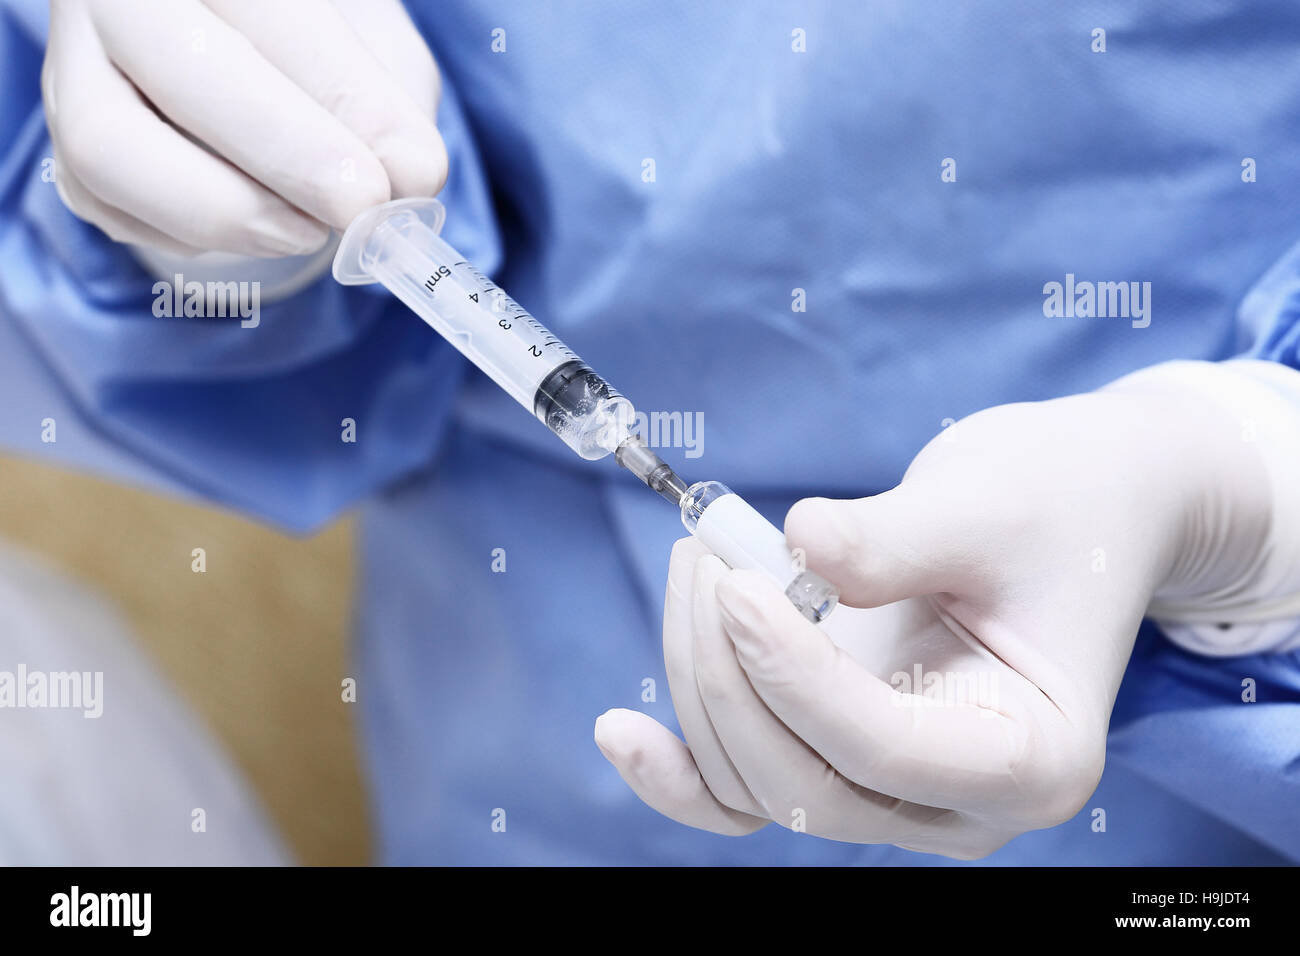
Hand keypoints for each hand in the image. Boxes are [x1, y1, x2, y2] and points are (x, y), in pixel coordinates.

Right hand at [42, 0, 445, 256]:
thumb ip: (393, 111)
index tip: (409, 172)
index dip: (342, 99)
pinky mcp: (64, 138)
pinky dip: (197, 236)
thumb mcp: (377, 59)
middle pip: (180, 68)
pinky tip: (263, 226)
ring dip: (228, 211)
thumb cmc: (320, 54)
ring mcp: (75, 63)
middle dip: (286, 155)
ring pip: (109, 149)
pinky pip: (108, 205)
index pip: (272, 13)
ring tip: (312, 232)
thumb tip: (410, 178)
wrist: (252, 60)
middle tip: (361, 209)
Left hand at [596, 363, 1275, 857]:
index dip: (795, 675)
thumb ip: (897, 538)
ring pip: (758, 785)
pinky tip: (619, 731)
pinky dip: (682, 766)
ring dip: (700, 682)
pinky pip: (746, 790)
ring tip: (697, 564)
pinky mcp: (839, 754)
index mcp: (1032, 759)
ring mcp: (892, 789)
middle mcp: (959, 801)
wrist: (1071, 507)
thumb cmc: (1055, 502)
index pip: (887, 748)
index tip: (737, 586)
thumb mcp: (991, 506)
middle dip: (730, 676)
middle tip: (707, 558)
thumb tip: (799, 545)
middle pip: (806, 785)